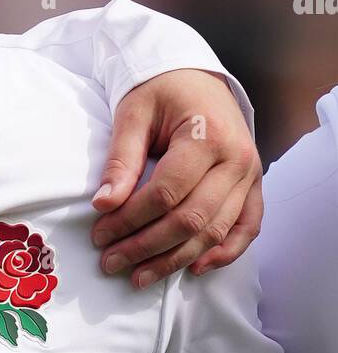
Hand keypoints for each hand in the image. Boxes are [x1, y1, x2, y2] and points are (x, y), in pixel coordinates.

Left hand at [91, 70, 262, 286]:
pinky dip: (224, 253)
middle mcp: (236, 159)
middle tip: (111, 261)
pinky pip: (247, 228)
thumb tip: (104, 205)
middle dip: (147, 247)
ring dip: (176, 259)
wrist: (194, 76)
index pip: (166, 193)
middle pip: (191, 219)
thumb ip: (121, 160)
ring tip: (139, 276)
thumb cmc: (160, 91)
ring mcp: (250, 175)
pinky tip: (193, 269)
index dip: (130, 219)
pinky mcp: (253, 185)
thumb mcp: (133, 114)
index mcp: (207, 136)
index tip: (99, 232)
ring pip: (215, 231)